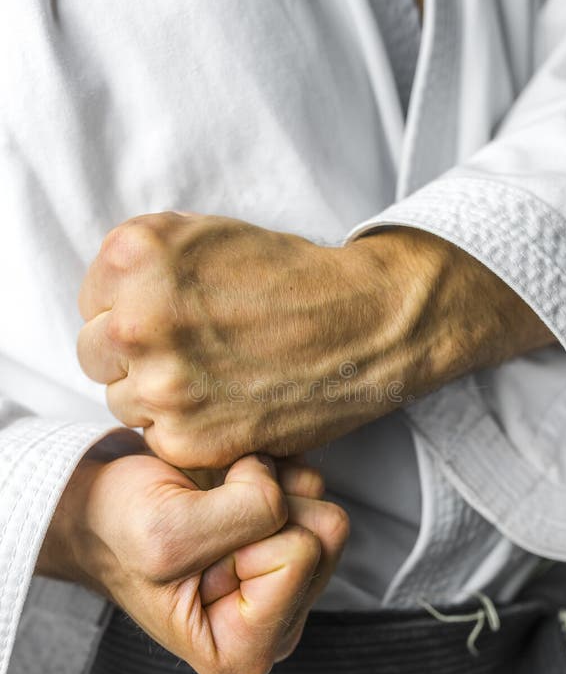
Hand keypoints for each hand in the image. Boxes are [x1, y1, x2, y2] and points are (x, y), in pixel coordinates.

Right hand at [37, 451, 347, 673]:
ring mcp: (290, 583)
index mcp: (245, 652)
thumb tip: (293, 489)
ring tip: (216, 498)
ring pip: (323, 507)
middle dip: (266, 503)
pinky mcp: (291, 542)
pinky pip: (312, 488)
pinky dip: (271, 472)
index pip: (300, 557)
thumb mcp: (167, 533)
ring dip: (267, 484)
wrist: (100, 502)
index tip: (195, 537)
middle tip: (209, 510)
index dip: (245, 529)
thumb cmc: (120, 526)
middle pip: (326, 534)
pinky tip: (230, 485)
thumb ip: (245, 514)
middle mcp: (279, 623)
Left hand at [77, 212, 553, 467]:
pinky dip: (188, 430)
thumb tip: (102, 302)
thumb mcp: (207, 236)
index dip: (131, 310)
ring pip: (123, 400)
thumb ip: (143, 265)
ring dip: (159, 395)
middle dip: (135, 354)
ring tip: (217, 377)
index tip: (174, 317)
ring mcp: (161, 383)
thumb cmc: (291, 278)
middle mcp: (137, 319)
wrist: (365, 324)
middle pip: (95, 352)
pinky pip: (158, 438)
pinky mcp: (187, 438)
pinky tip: (230, 405)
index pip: (91, 299)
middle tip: (193, 351)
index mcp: (135, 255)